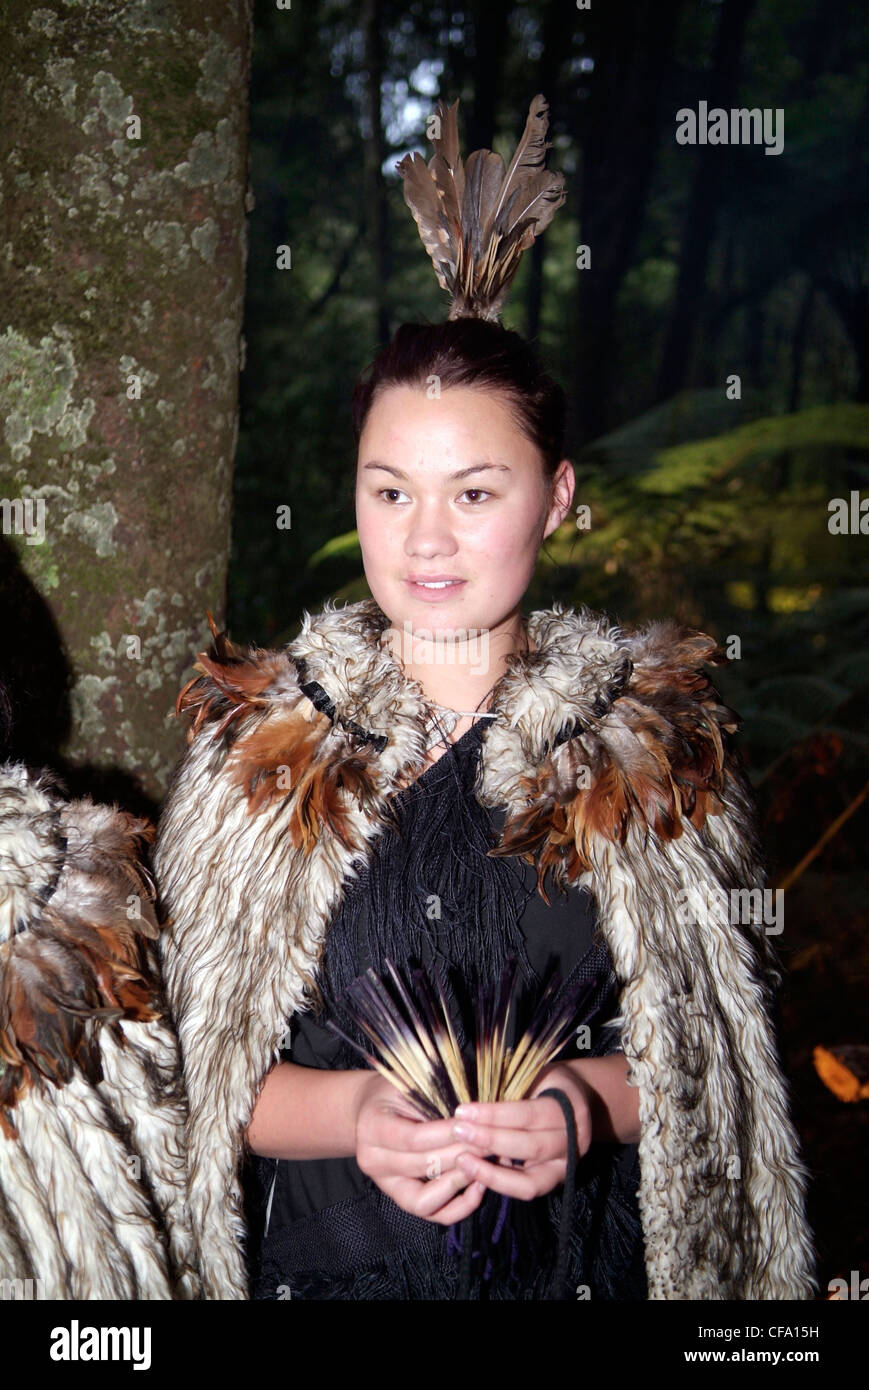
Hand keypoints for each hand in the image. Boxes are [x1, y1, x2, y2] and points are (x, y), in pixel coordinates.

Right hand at [353, 1073, 490, 1224]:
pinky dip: (460, 1205)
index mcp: (372, 1128)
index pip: (413, 1138)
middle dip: (462, 1154)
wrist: (371, 1109)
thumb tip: (474, 1113)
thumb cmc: (395, 1090)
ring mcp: (387, 1185)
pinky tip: (480, 1183)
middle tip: (492, 1140)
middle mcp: (374, 1162)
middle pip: (423, 1167)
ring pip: (426, 1201)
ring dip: (460, 1182)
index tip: (476, 1123)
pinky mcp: (403, 1200)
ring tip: (485, 1163)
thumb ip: (433, 1096)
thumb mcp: (409, 1081)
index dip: (447, 1134)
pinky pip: (434, 1214)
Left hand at [447, 1062, 593, 1201]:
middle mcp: (575, 1142)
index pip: (530, 1115)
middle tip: (459, 1132)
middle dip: (491, 1141)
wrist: (578, 1100)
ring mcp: (566, 1167)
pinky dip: (501, 1184)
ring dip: (493, 1173)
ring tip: (463, 1161)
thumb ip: (512, 1090)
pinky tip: (477, 1173)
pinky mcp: (555, 1182)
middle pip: (532, 1147)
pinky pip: (527, 1190)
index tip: (463, 1111)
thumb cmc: (548, 1083)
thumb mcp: (536, 1075)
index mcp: (571, 1108)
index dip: (495, 1115)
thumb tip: (471, 1100)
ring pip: (531, 1181)